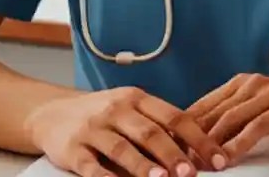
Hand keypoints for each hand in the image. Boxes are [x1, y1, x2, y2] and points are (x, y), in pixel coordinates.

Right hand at [24, 87, 225, 176]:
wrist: (50, 114)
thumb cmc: (101, 115)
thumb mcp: (129, 110)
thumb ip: (158, 126)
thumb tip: (199, 153)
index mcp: (135, 98)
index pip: (174, 117)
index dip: (199, 139)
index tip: (218, 160)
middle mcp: (114, 109)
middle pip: (149, 132)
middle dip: (173, 155)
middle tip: (191, 174)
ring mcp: (92, 129)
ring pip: (122, 148)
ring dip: (143, 166)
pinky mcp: (73, 149)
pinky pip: (92, 167)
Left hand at [185, 74, 268, 168]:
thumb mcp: (262, 115)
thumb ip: (238, 121)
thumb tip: (207, 142)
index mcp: (241, 84)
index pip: (203, 105)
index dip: (183, 127)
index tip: (167, 147)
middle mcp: (251, 84)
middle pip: (211, 112)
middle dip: (191, 137)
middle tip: (176, 158)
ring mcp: (268, 93)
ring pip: (229, 119)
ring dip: (209, 143)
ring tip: (196, 163)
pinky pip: (255, 127)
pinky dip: (237, 145)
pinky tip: (226, 159)